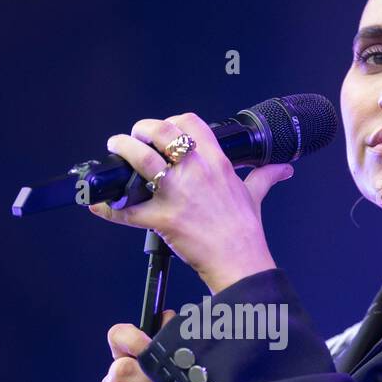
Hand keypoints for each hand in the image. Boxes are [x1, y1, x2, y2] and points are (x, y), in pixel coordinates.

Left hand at [86, 113, 294, 293]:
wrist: (241, 261)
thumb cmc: (246, 231)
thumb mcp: (255, 195)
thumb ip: (265, 177)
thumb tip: (283, 169)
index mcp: (215, 162)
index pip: (189, 123)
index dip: (170, 121)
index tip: (162, 130)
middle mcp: (195, 172)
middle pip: (161, 132)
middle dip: (140, 130)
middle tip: (132, 139)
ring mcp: (177, 194)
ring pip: (140, 160)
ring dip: (122, 152)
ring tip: (115, 152)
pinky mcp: (162, 219)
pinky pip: (127, 210)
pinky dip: (107, 206)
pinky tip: (97, 201)